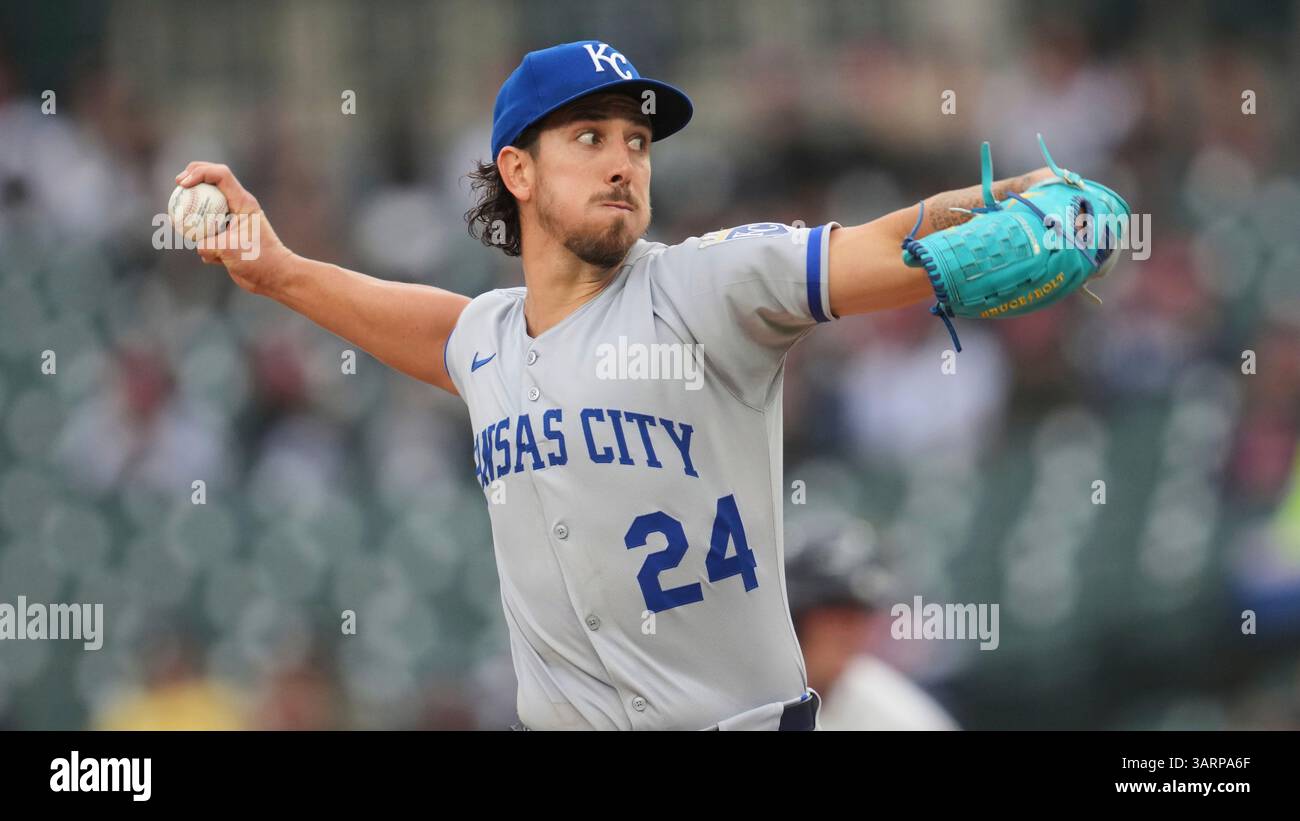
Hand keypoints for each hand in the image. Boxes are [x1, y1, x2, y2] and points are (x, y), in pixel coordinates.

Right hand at [173, 162, 294, 295]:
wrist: (275, 277)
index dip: (199, 172)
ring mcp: (233, 220)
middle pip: (213, 181)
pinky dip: (204, 240)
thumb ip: (208, 243)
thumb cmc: (259, 261)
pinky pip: (209, 230)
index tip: (182, 184)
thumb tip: (197, 244)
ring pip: (208, 205)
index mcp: (243, 202)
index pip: (220, 175)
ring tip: (183, 221)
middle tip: (178, 185)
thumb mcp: (229, 250)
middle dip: (194, 177)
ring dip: (195, 211)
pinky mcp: (228, 235)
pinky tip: (213, 258)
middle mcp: (238, 207)